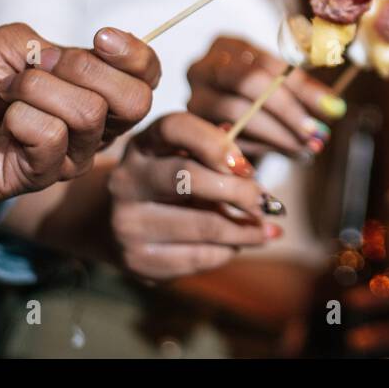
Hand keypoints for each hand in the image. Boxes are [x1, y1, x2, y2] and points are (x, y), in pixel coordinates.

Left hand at [0, 23, 159, 204]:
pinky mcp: (42, 177)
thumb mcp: (4, 43)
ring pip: (88, 115)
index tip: (101, 37)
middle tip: (37, 69)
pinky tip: (4, 124)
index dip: (136, 55)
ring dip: (37, 91)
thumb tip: (75, 65)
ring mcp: (70, 152)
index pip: (148, 75)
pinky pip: (52, 140)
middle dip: (88, 72)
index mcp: (93, 85)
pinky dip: (22, 119)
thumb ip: (47, 47)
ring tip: (6, 96)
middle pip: (135, 102)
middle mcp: (92, 122)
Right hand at [107, 111, 281, 279]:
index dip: (215, 143)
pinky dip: (228, 251)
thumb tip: (248, 171)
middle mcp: (128, 180)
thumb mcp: (188, 161)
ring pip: (203, 225)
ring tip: (267, 229)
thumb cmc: (172, 186)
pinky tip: (238, 245)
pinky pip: (198, 257)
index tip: (247, 167)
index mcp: (143, 144)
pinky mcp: (138, 259)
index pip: (174, 127)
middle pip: (188, 177)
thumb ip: (218, 155)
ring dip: (245, 230)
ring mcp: (128, 222)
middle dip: (239, 191)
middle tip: (266, 202)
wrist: (121, 228)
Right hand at [186, 36, 345, 158]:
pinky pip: (230, 140)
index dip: (300, 85)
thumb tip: (333, 106)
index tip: (331, 106)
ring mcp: (193, 100)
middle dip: (287, 111)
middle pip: (246, 84)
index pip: (265, 62)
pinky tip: (288, 152)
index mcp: (226, 46)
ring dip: (278, 134)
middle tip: (316, 132)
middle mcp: (202, 68)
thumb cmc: (258, 93)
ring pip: (236, 114)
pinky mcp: (193, 131)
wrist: (226, 114)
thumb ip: (302, 88)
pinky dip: (262, 148)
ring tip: (307, 146)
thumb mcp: (279, 81)